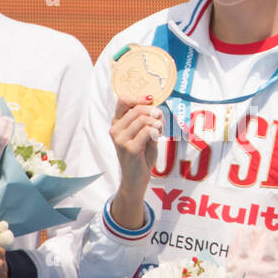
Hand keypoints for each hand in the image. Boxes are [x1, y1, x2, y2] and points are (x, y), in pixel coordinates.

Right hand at [108, 96, 161, 228]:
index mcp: (116, 124)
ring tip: (159, 130)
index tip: (151, 100)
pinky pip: (147, 131)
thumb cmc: (140, 156)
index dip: (139, 98)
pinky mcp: (130, 148)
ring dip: (157, 123)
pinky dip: (156, 131)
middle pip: (137, 109)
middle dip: (154, 112)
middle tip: (161, 119)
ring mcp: (121, 140)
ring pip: (143, 119)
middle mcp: (115, 130)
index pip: (123, 100)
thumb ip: (144, 120)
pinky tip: (157, 137)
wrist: (135, 180)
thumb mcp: (141, 134)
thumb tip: (154, 104)